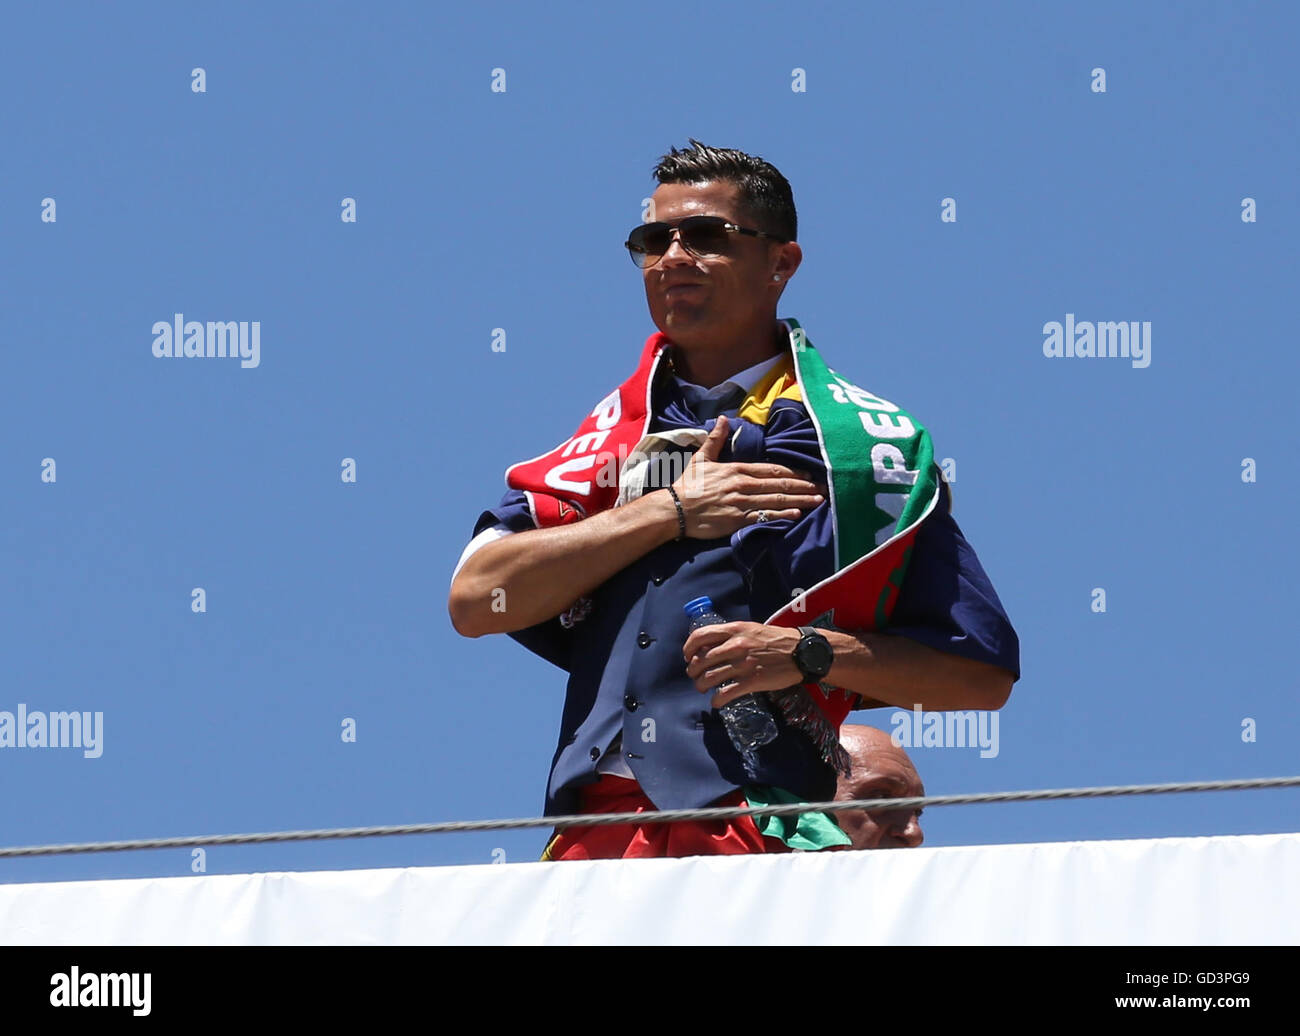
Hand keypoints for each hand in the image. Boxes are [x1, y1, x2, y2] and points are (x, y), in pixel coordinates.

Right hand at [671, 415, 824, 538]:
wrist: (674, 510)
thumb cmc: (687, 485)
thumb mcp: (701, 458)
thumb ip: (716, 439)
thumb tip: (725, 419)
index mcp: (737, 469)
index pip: (771, 469)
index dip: (792, 471)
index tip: (808, 473)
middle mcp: (743, 485)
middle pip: (780, 484)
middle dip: (803, 485)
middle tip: (823, 487)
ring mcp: (742, 503)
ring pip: (777, 500)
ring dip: (800, 499)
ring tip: (818, 500)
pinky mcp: (738, 520)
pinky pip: (765, 516)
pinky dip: (782, 515)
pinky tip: (797, 514)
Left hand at [683, 621, 804, 707]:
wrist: (802, 652)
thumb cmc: (776, 640)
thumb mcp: (751, 629)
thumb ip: (732, 635)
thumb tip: (711, 646)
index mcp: (735, 630)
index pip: (700, 636)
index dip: (688, 648)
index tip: (688, 657)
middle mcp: (736, 645)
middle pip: (701, 660)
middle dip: (693, 671)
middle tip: (695, 676)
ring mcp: (743, 664)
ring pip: (709, 678)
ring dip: (701, 686)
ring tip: (703, 689)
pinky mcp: (752, 681)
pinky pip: (725, 693)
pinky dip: (716, 700)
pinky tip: (716, 702)